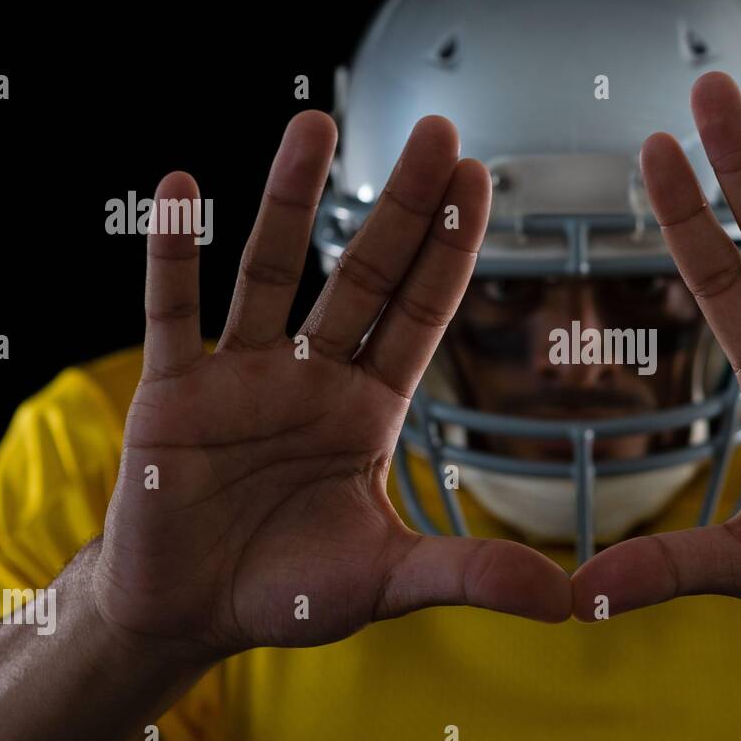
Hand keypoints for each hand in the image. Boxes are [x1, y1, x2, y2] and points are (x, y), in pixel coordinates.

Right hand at [96, 112, 570, 662]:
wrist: (189, 615)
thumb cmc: (291, 592)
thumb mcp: (389, 580)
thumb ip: (469, 574)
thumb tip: (569, 601)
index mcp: (370, 407)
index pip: (421, 311)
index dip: (452, 248)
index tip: (481, 179)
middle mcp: (313, 375)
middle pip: (366, 273)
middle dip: (402, 205)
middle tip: (438, 129)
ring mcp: (242, 375)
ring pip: (272, 272)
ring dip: (292, 201)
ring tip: (316, 125)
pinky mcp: (172, 392)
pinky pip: (171, 312)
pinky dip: (173, 254)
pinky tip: (179, 188)